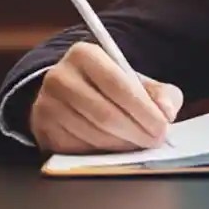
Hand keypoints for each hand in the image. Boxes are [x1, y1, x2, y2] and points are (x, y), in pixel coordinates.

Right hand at [30, 42, 182, 153]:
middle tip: (155, 141)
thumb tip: (167, 112)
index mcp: (85, 55)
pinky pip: (77, 149)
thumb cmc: (110, 86)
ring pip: (92, 134)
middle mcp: (59, 77)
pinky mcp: (42, 129)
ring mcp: (46, 105)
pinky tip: (116, 149)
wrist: (72, 92)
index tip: (163, 126)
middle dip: (136, 132)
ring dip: (121, 146)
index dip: (143, 109)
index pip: (118, 84)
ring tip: (139, 145)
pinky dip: (102, 153)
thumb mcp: (136, 80)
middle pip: (104, 114)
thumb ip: (160, 93)